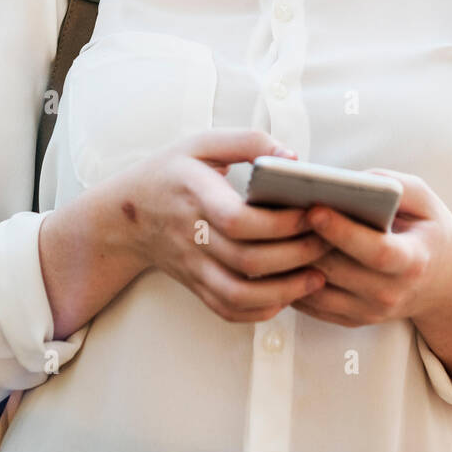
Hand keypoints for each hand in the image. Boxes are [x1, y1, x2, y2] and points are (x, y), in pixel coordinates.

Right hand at [113, 129, 332, 323]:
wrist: (123, 216)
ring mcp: (193, 266)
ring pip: (239, 294)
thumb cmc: (170, 172)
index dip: (277, 222)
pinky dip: (260, 310)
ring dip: (283, 291)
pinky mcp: (196, 285)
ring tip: (317, 277)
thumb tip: (292, 158)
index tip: (309, 212)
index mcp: (195, 194)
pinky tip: (287, 295)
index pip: (236, 219)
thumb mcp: (201, 142)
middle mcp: (192, 235)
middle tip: (327, 243)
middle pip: (246, 259)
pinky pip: (228, 309)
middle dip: (294, 255)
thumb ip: (249, 141)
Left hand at [291, 169, 451, 328]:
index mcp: (412, 261)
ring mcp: (369, 311)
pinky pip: (311, 304)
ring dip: (292, 261)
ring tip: (273, 231)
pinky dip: (292, 280)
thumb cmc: (430, 232)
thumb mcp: (425, 200)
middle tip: (279, 211)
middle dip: (306, 241)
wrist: (444, 284)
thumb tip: (350, 181)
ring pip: (316, 289)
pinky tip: (280, 254)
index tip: (315, 208)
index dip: (343, 231)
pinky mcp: (352, 319)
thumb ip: (393, 185)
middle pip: (338, 269)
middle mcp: (390, 293)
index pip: (375, 251)